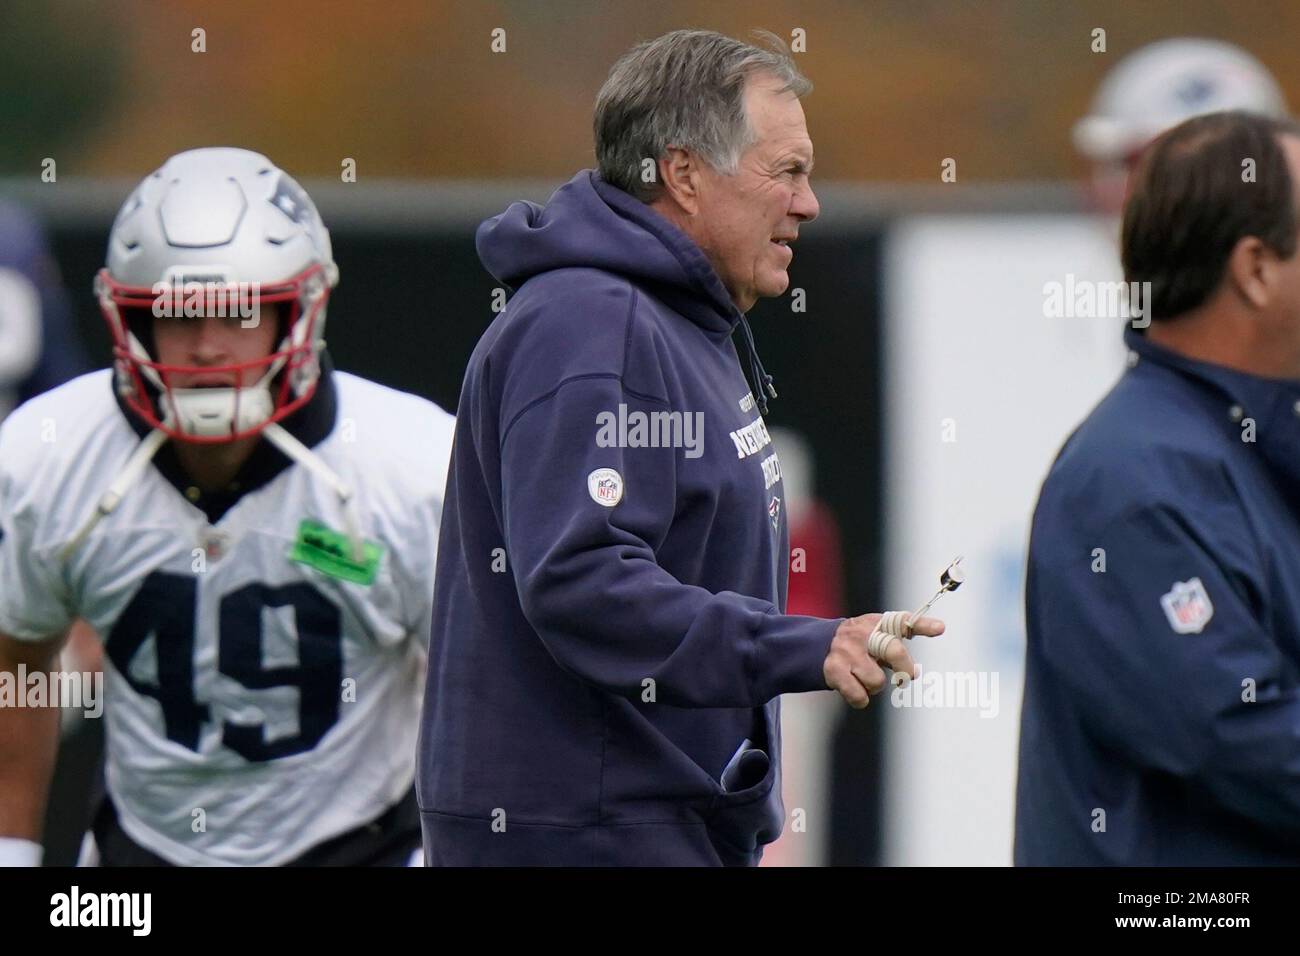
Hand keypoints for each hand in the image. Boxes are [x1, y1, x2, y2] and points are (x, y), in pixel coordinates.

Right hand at [822, 612, 944, 708]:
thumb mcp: (878, 635)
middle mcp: (862, 634)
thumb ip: (899, 642)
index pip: (903, 621)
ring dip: (874, 686)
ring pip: (877, 681)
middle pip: (894, 652)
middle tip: (904, 678)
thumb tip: (923, 657)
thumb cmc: (860, 643)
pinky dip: (860, 699)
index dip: (922, 625)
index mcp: (877, 623)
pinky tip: (854, 687)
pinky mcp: (834, 670)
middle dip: (904, 670)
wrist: (818, 645)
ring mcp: (846, 651)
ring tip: (866, 677)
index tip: (940, 628)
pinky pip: (859, 696)